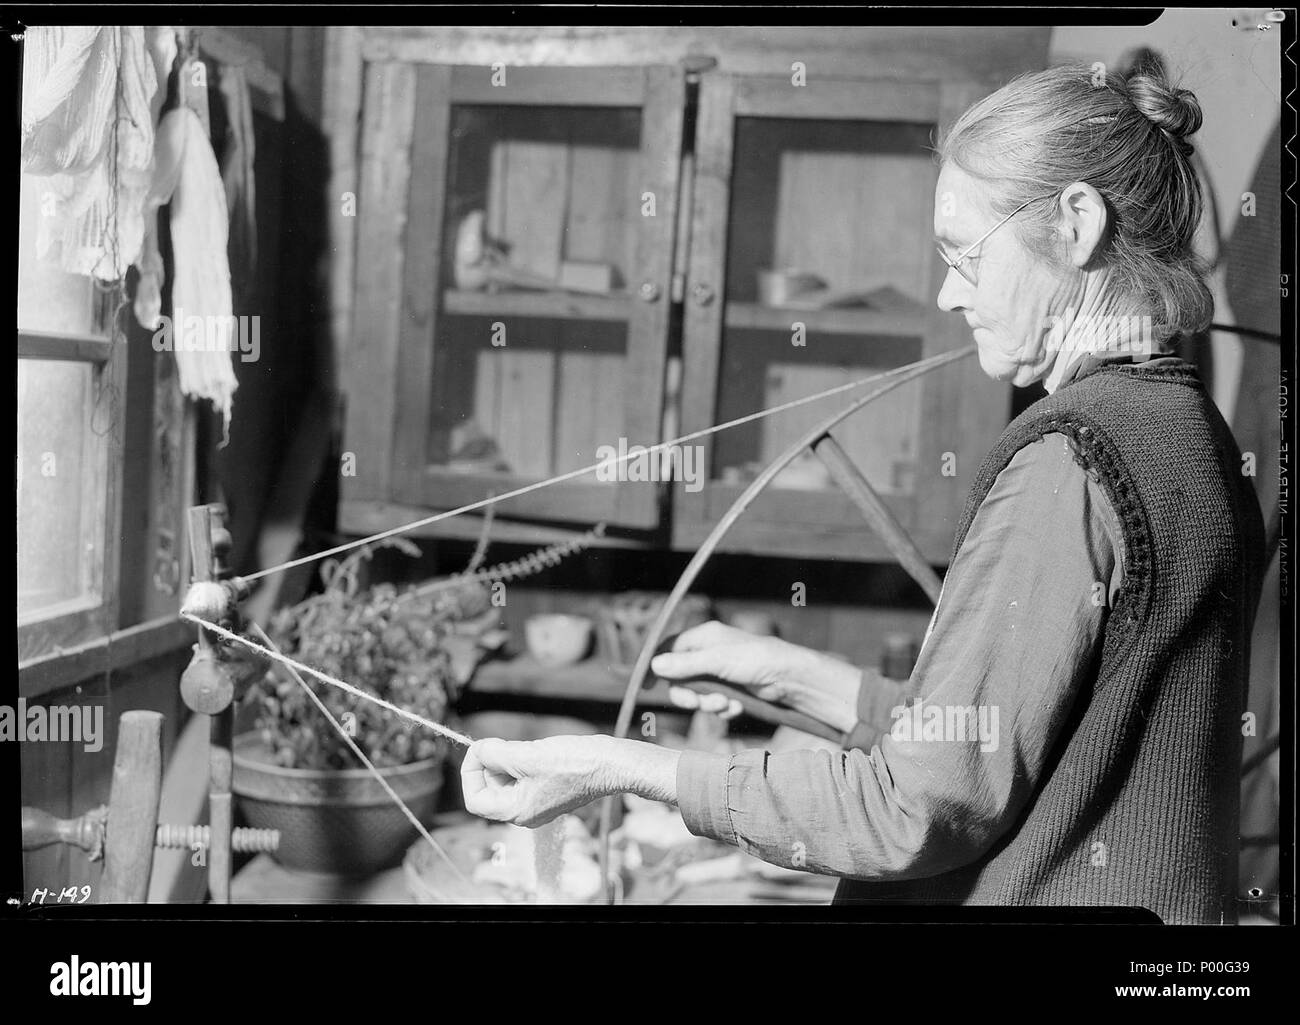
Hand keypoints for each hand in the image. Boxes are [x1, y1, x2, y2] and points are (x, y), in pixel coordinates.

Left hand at [461, 735, 677, 827]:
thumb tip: (477, 750)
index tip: (477, 749)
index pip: (475, 800)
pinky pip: (521, 777)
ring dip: (505, 760)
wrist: (611, 764)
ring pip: (504, 781)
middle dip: (489, 764)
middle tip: (502, 744)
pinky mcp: (547, 790)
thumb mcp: (527, 755)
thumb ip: (495, 754)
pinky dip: (520, 761)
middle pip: (488, 789)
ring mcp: (536, 802)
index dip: (470, 773)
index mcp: (517, 811)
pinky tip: (535, 750)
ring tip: (524, 747)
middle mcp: (524, 812)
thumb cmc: (574, 762)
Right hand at [650, 621, 861, 734]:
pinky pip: (714, 703)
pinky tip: (736, 708)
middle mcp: (709, 652)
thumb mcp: (718, 661)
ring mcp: (720, 672)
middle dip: (688, 694)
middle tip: (696, 704)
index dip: (657, 666)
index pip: (670, 648)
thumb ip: (686, 665)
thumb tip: (654, 665)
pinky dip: (722, 709)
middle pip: (680, 677)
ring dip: (708, 704)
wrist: (791, 679)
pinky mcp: (732, 689)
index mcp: (704, 637)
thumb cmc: (757, 660)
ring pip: (697, 694)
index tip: (647, 686)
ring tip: (726, 704)